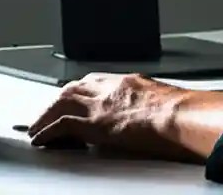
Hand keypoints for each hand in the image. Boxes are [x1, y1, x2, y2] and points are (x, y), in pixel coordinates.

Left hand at [27, 72, 222, 162]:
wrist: (184, 116)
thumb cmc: (185, 112)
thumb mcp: (167, 101)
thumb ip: (154, 105)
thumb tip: (160, 117)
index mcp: (129, 82)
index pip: (96, 81)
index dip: (80, 90)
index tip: (73, 97)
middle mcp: (111, 89)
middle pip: (73, 89)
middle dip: (58, 101)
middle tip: (47, 113)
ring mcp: (101, 105)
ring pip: (62, 103)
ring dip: (47, 115)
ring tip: (37, 128)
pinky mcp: (95, 125)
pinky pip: (62, 126)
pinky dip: (48, 132)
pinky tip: (42, 140)